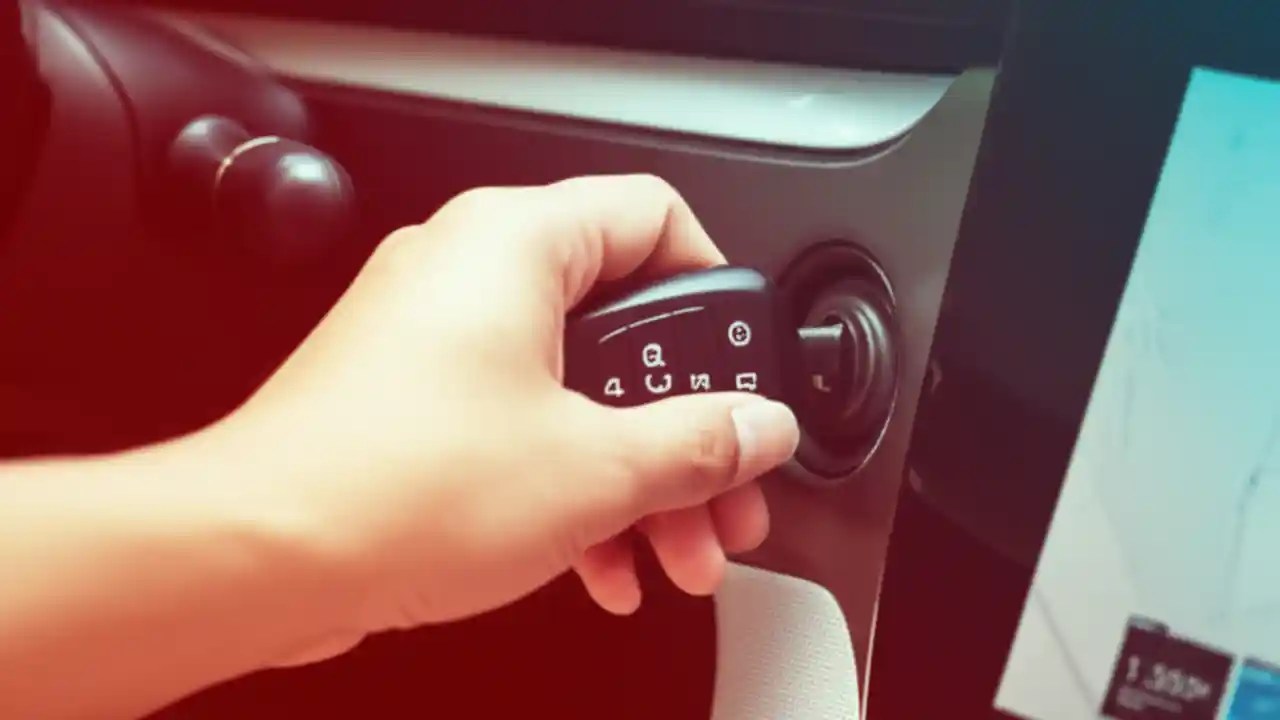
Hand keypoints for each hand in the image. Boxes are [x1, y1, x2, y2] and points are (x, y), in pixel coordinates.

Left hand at [214, 175, 799, 655]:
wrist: (258, 559)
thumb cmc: (391, 488)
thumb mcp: (591, 469)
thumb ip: (696, 444)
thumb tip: (753, 428)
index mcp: (515, 243)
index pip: (655, 218)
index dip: (714, 292)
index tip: (738, 371)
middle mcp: (468, 272)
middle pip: (621, 325)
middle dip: (683, 423)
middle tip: (721, 486)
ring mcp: (434, 338)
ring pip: (574, 391)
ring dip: (634, 476)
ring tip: (672, 549)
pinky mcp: (411, 402)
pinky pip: (520, 428)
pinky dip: (569, 488)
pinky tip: (602, 562)